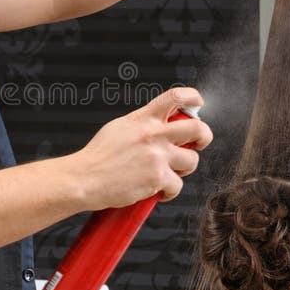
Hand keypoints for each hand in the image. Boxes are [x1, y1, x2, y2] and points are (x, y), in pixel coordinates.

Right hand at [73, 87, 212, 210]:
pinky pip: (178, 185)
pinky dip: (170, 191)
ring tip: (170, 173)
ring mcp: (157, 156)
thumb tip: (157, 125)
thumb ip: (141, 124)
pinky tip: (158, 191)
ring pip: (192, 160)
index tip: (198, 103)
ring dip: (184, 168)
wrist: (84, 178)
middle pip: (197, 128)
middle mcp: (153, 134)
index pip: (174, 97)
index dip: (193, 97)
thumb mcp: (119, 128)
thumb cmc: (97, 157)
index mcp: (143, 119)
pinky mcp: (158, 177)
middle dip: (204, 137)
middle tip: (198, 143)